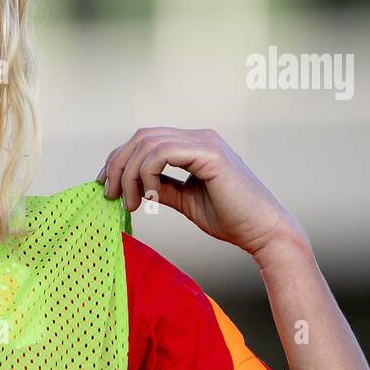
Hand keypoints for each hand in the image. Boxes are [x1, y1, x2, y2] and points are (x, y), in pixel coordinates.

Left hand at [95, 127, 306, 260]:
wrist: (263, 232)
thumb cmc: (230, 219)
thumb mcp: (184, 201)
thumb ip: (160, 187)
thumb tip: (131, 187)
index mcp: (193, 145)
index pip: (144, 140)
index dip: (119, 160)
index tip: (105, 186)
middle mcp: (198, 137)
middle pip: (141, 137)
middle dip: (118, 165)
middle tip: (110, 195)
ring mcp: (205, 142)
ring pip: (147, 144)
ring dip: (130, 174)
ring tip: (131, 203)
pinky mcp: (209, 154)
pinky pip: (162, 153)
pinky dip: (147, 174)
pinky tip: (149, 197)